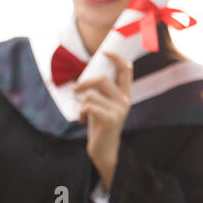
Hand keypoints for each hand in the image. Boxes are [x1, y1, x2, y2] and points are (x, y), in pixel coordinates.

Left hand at [74, 51, 132, 190]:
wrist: (104, 150)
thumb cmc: (100, 126)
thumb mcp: (103, 106)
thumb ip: (101, 93)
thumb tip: (87, 77)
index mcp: (125, 95)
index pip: (126, 70)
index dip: (117, 58)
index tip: (105, 52)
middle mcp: (125, 100)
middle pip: (102, 79)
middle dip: (85, 83)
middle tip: (76, 90)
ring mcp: (119, 110)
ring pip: (92, 94)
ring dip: (82, 103)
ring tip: (83, 113)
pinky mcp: (110, 119)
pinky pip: (89, 106)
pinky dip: (82, 113)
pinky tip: (83, 121)